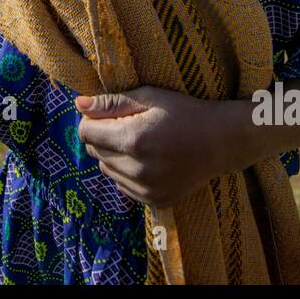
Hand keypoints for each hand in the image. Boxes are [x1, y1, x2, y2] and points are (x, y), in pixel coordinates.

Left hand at [75, 86, 261, 207]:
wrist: (221, 142)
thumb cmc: (185, 112)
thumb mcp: (150, 97)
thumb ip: (111, 103)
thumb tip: (78, 103)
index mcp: (134, 139)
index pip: (86, 133)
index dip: (91, 120)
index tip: (107, 114)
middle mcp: (138, 169)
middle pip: (94, 152)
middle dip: (103, 137)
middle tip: (128, 125)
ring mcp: (146, 189)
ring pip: (106, 170)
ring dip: (114, 155)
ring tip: (140, 142)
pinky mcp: (154, 201)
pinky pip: (122, 186)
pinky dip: (127, 172)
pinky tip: (148, 159)